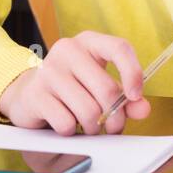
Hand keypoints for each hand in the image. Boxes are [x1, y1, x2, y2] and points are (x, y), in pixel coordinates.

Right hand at [0, 31, 151, 135]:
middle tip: (114, 127)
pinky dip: (71, 131)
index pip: (118, 48)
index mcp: (89, 41)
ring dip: (93, 127)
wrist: (30, 95)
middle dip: (115, 117)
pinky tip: (67, 124)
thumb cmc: (74, 89)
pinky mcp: (35, 93)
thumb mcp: (101, 87)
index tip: (135, 96)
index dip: (133, 73)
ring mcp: (49, 70)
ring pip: (88, 111)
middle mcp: (67, 49)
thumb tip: (143, 108)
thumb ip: (126, 98)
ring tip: (89, 126)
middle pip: (106, 88)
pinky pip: (66, 122)